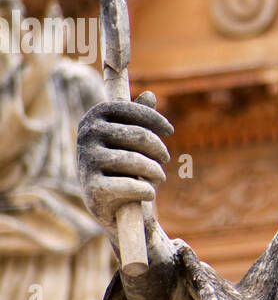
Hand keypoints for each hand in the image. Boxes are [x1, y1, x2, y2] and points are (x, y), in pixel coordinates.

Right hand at [77, 92, 172, 245]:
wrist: (107, 205)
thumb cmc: (121, 164)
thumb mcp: (127, 139)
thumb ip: (137, 117)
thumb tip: (150, 95)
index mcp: (93, 117)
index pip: (130, 109)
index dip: (154, 119)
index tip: (169, 131)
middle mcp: (86, 135)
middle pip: (139, 136)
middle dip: (158, 149)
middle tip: (165, 158)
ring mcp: (87, 162)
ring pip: (136, 161)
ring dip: (155, 171)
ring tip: (160, 176)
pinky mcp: (93, 189)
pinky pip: (130, 185)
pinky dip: (146, 190)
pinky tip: (149, 193)